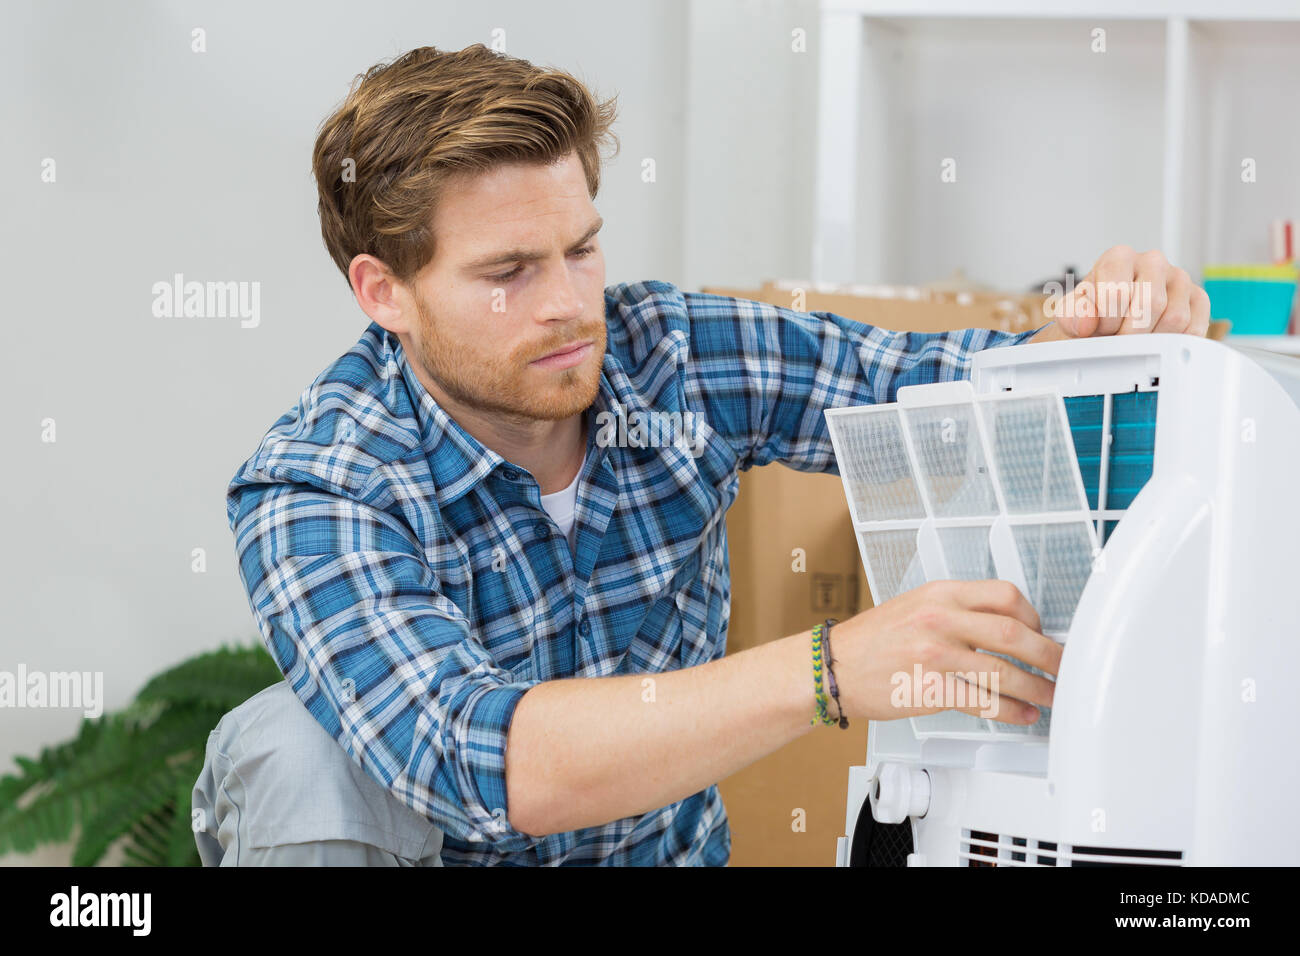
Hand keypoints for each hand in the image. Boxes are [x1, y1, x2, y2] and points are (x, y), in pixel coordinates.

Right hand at [827, 579, 1059, 724]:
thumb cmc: (872, 640)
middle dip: (1049, 654)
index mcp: (939, 594)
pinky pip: (982, 701)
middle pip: (1013, 633)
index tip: (1042, 632)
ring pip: (1003, 672)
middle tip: (1065, 667)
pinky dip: (1009, 711)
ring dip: (1036, 688)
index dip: (1034, 616)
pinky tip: (1021, 714)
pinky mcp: (928, 688)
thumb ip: (957, 611)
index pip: (1004, 595)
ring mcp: (934, 654)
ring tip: (1051, 697)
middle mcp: (939, 619)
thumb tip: (1006, 630)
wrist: (832, 665)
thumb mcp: (915, 606)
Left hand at [1039, 245, 1210, 339]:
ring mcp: (1178, 278)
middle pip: (1150, 305)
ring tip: (1134, 339)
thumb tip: (1086, 323)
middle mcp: (1152, 261)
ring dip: (1152, 339)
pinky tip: (1155, 340)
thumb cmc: (1092, 313)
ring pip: (1174, 317)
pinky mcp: (1197, 298)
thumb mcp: (1072, 314)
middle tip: (1117, 340)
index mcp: (1119, 257)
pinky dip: (1174, 342)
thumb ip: (1073, 316)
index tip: (1099, 330)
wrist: (1107, 319)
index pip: (1118, 292)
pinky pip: (1193, 326)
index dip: (1107, 321)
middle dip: (1130, 333)